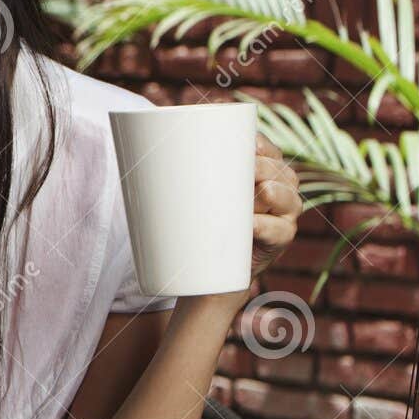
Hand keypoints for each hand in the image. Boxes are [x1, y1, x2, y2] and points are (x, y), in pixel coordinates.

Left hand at [165, 134, 303, 320]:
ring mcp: (282, 220)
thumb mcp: (185, 195)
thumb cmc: (193, 230)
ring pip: (287, 198)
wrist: (202, 280)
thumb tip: (131, 137)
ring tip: (253, 193)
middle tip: (241, 169)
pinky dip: (267, 228)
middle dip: (263, 166)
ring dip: (270, 192)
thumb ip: (171, 169)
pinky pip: (282, 233)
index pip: (267, 150)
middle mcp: (279, 193)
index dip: (258, 143)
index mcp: (261, 174)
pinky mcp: (277, 246)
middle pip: (280, 171)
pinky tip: (253, 224)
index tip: (240, 142)